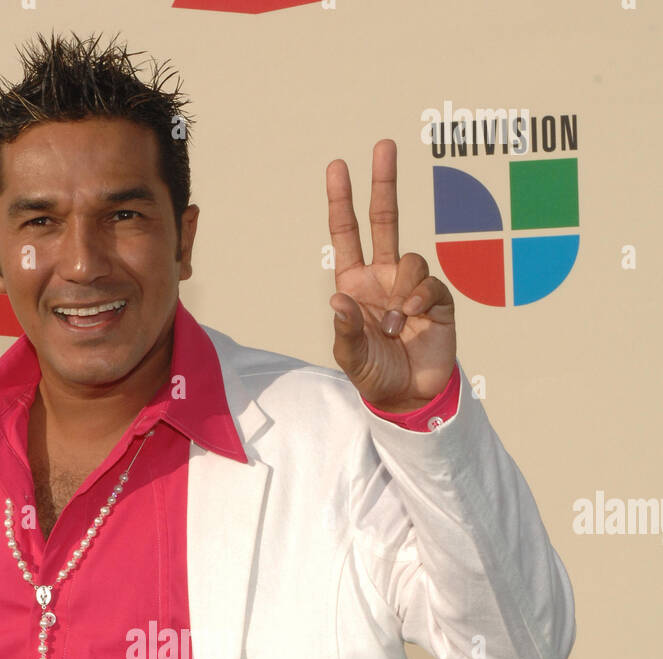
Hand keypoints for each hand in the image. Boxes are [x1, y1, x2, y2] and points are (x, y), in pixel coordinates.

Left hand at [327, 139, 455, 411]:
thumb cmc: (374, 374)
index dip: (342, 201)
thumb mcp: (350, 357)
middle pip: (385, 219)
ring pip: (412, 258)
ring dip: (401, 290)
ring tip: (394, 325)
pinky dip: (419, 298)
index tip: (338, 166)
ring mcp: (411, 285)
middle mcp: (383, 276)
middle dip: (384, 183)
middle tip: (383, 145)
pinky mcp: (438, 299)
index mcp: (355, 283)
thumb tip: (338, 300)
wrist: (409, 396)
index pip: (347, 234)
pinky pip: (430, 283)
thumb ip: (346, 330)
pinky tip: (411, 319)